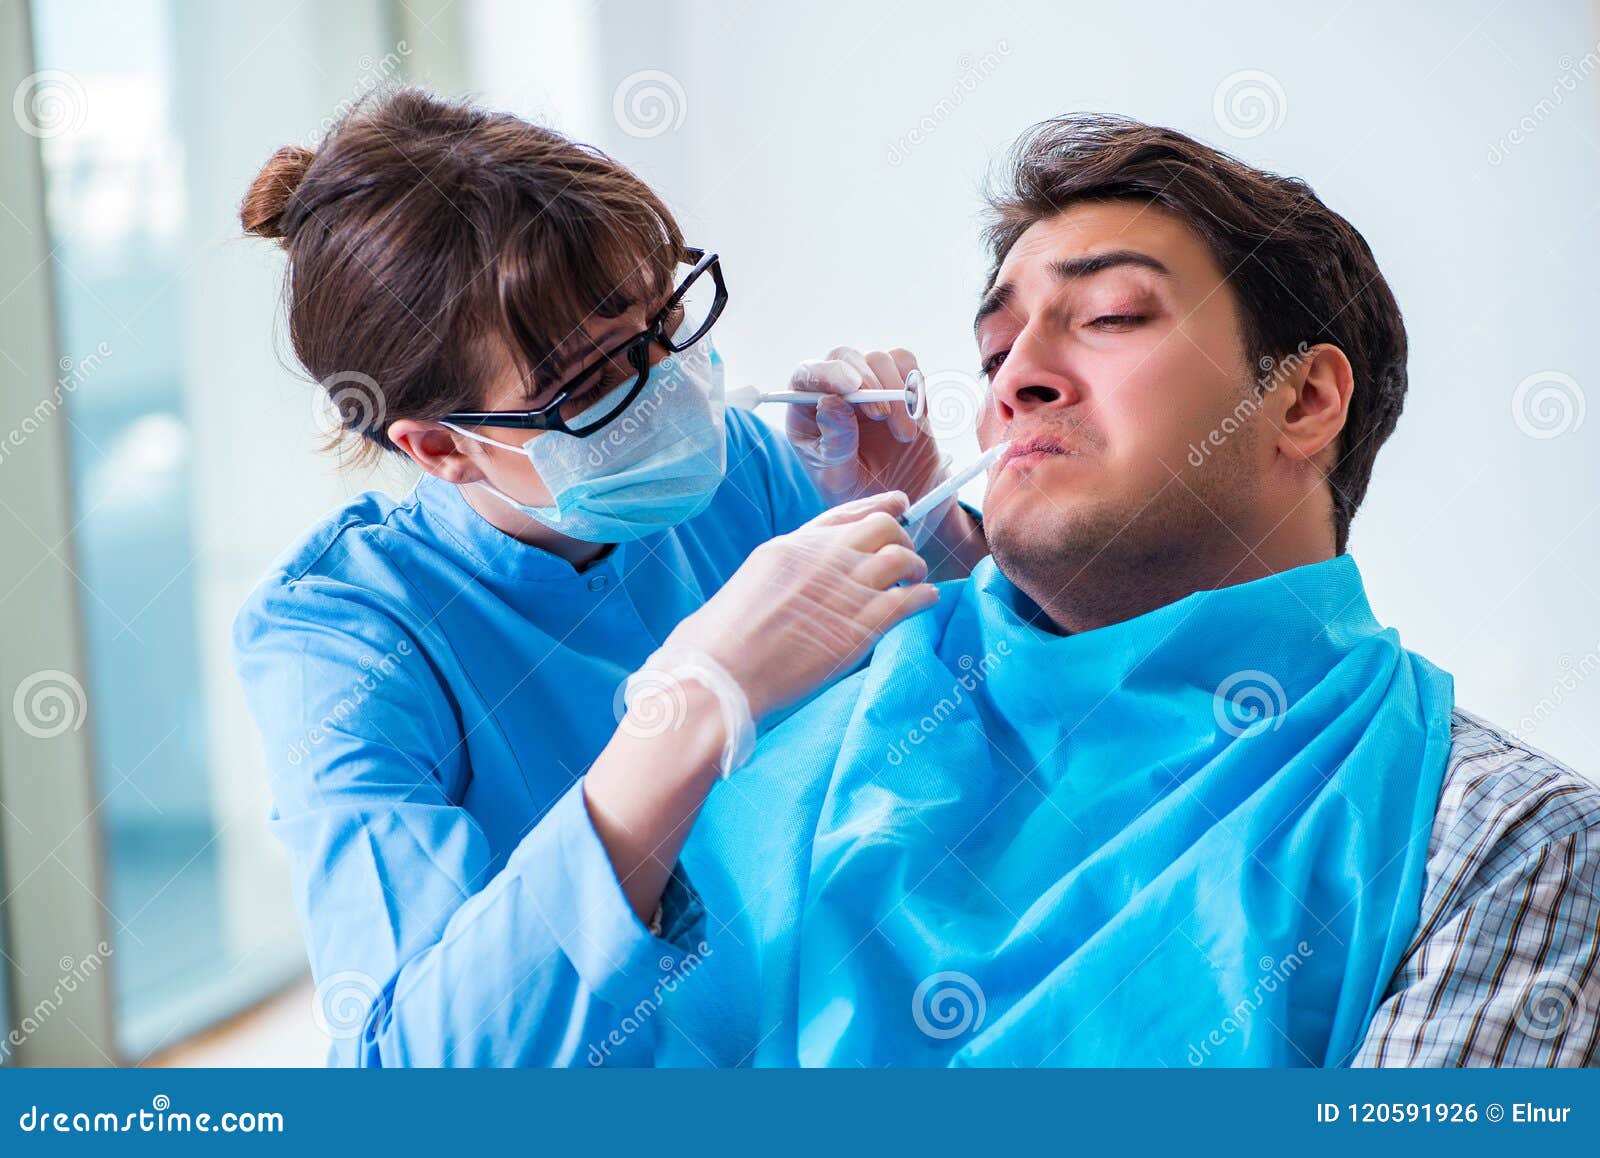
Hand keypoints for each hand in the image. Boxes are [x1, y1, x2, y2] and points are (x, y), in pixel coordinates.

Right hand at [655, 491, 937, 719]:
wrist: (721, 675)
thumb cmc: (716, 645)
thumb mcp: (747, 587)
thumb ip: (778, 577)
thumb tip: (786, 588)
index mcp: (790, 547)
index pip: (845, 515)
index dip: (879, 507)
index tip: (899, 505)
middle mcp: (822, 559)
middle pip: (882, 527)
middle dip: (900, 538)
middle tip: (905, 558)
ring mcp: (845, 588)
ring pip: (903, 557)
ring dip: (917, 567)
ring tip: (917, 581)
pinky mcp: (863, 624)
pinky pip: (911, 597)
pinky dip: (925, 595)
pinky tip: (926, 601)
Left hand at [786, 347, 947, 506]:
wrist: (903, 496)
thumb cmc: (862, 491)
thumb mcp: (840, 479)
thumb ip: (835, 444)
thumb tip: (830, 402)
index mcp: (806, 412)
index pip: (805, 376)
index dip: (826, 373)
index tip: (852, 386)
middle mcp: (834, 390)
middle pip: (844, 356)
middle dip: (867, 380)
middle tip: (882, 415)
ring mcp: (867, 383)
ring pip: (879, 359)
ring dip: (895, 393)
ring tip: (904, 435)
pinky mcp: (898, 383)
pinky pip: (907, 365)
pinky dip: (916, 389)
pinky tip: (916, 421)